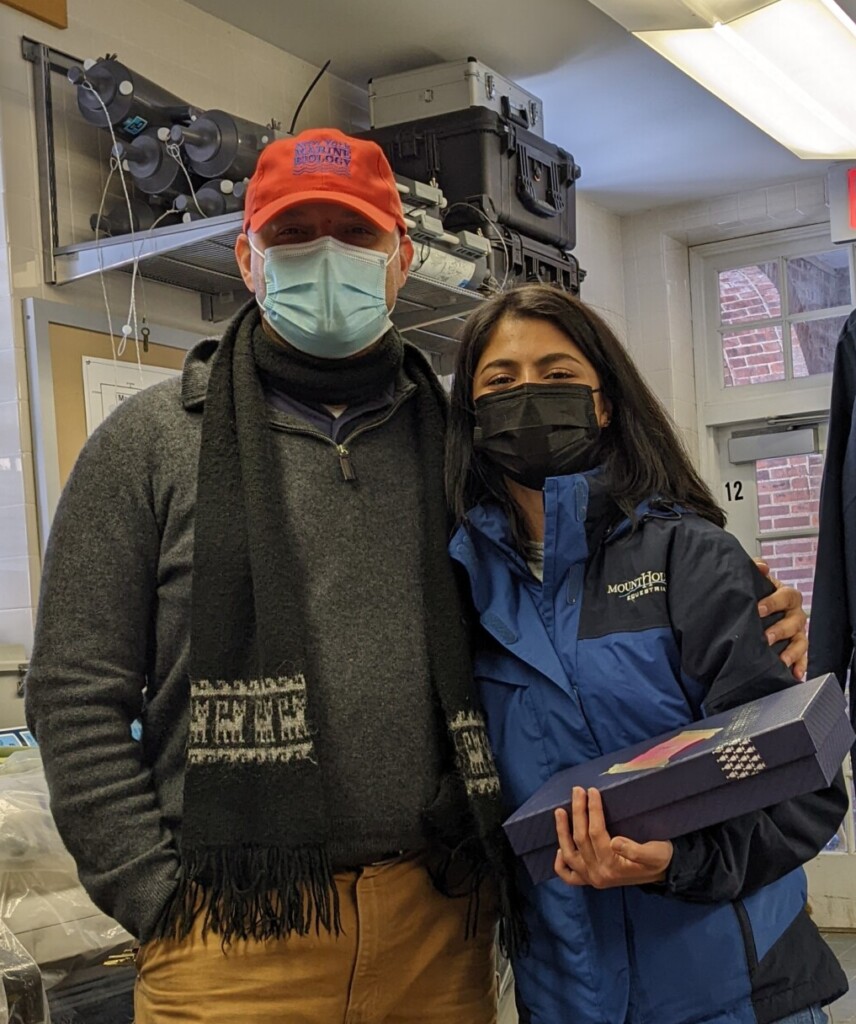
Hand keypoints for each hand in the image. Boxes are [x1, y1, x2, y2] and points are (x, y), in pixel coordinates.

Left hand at [553, 787, 672, 888]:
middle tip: (577, 791)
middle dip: (578, 812)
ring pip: (569, 855)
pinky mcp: (589, 880)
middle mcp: (598, 874)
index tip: (592, 791)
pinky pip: (568, 876)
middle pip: (581, 839)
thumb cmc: (659, 859)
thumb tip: (615, 842)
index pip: (597, 833)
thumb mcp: (655, 853)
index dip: (593, 811)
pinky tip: (558, 849)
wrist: (662, 874)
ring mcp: (591, 879)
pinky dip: (560, 864)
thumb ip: (637, 851)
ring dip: (562, 832)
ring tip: (559, 811)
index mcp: (613, 866)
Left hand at [754, 560, 806, 679]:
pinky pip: (802, 657)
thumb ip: (756, 570)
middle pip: (794, 621)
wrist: (754, 608)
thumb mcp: (755, 581)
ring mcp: (796, 631)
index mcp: (786, 596)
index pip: (786, 596)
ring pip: (800, 641)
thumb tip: (761, 566)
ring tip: (782, 660)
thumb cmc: (757, 594)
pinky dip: (799, 665)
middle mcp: (795, 614)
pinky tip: (794, 673)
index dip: (774, 602)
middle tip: (766, 637)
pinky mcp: (795, 648)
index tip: (759, 609)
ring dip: (792, 651)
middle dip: (780, 630)